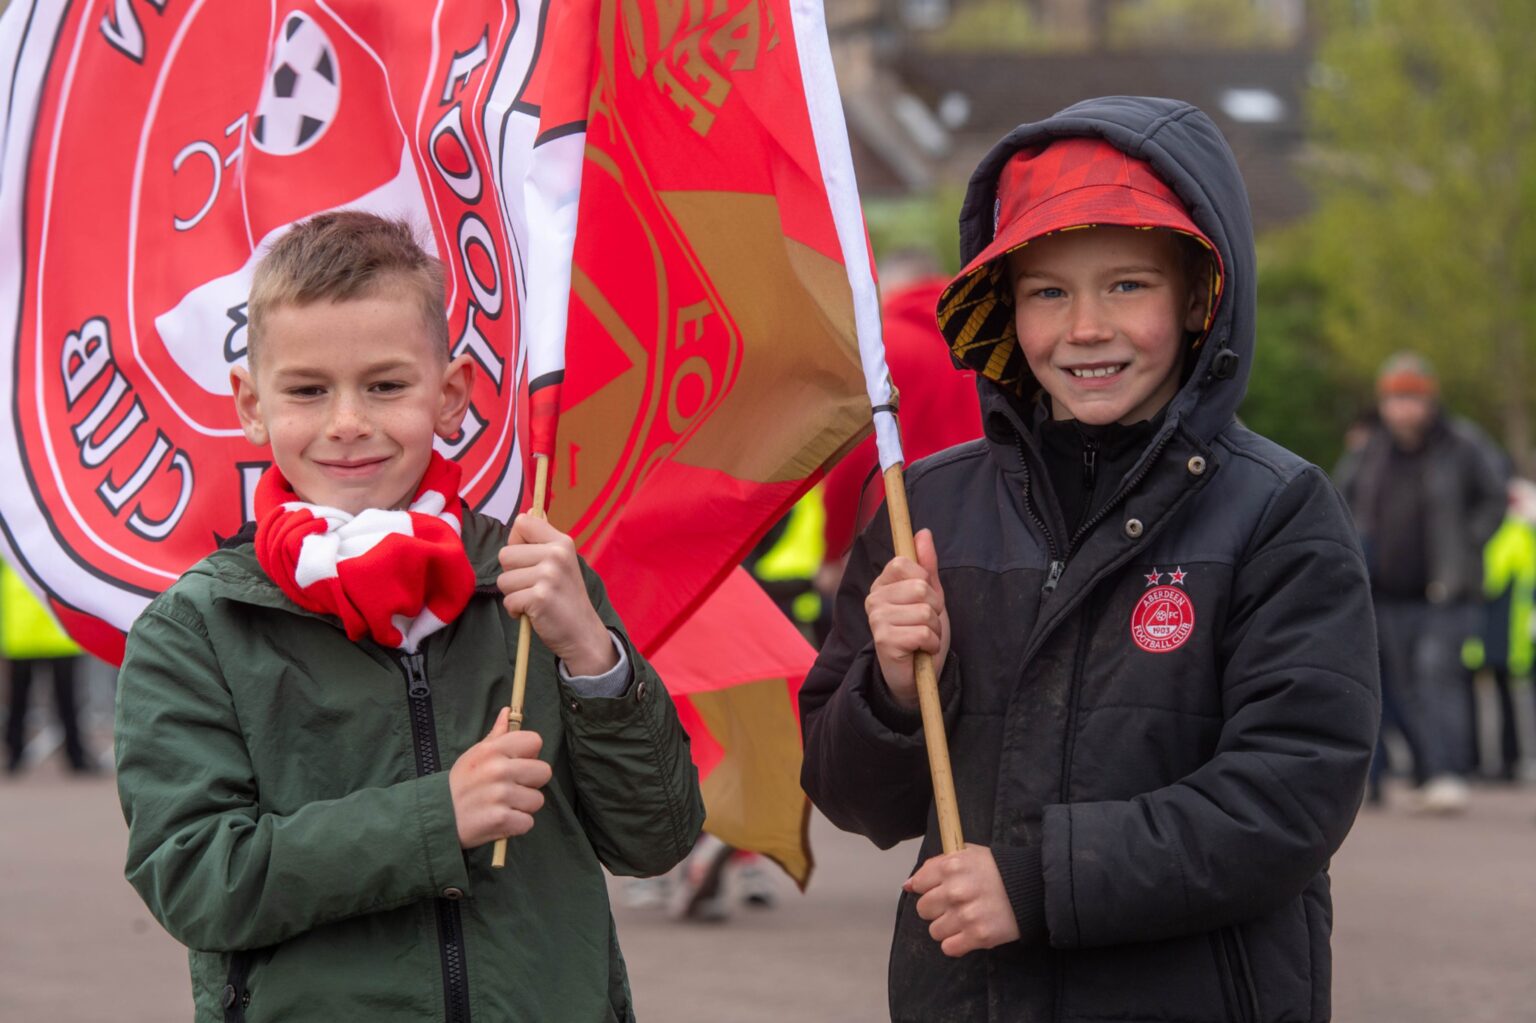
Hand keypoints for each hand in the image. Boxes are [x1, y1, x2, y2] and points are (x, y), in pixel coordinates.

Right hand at [448, 709, 553, 847]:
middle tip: (510, 789)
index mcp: (493, 750)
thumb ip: (496, 735)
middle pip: (544, 772)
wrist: (436, 817)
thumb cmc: (460, 784)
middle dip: (530, 783)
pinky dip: (516, 825)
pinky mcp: (501, 819)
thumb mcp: (474, 754)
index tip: (517, 763)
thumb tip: (508, 712)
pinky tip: (500, 820)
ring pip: (537, 800)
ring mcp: (501, 795)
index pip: (535, 741)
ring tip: (502, 805)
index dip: (529, 754)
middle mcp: (499, 770)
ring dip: (522, 806)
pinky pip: (528, 822)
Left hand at [498, 514, 616, 675]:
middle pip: (505, 554)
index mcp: (562, 542)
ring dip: (513, 594)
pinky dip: (516, 611)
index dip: (517, 543)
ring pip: (503, 580)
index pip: (522, 523)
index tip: (530, 559)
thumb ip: (542, 538)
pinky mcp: (540, 597)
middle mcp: (557, 555)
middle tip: (534, 586)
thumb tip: (529, 510)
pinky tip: (533, 612)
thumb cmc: (565, 597)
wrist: (582, 632)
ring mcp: (549, 576)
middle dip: (512, 575)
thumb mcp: (561, 562)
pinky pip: (508, 600)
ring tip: (534, 599)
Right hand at [866, 528, 948, 709]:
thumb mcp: (930, 597)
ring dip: (934, 629)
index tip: (922, 600)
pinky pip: (923, 632)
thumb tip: (923, 533)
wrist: (915, 676)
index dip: (925, 582)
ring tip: (924, 639)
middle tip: (925, 625)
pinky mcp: (884, 640)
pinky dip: (931, 644)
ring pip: (925, 611)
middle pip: (920, 587)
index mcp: (882, 584)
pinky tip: (921, 651)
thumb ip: (926, 565)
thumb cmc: (921, 633)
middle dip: (934, 609)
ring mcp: (876, 619)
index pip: (905, 563)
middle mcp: (874, 599)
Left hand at [904, 845, 1020, 956]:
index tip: (941, 890)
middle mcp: (955, 890)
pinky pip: (949, 948)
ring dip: (948, 928)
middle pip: (923, 910)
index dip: (928, 889)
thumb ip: (935, 864)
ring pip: (935, 931)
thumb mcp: (967, 853)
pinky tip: (968, 934)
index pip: (918, 884)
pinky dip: (957, 944)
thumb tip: (908, 884)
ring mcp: (966, 915)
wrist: (1032, 887)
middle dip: (937, 909)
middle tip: (955, 906)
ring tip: (965, 919)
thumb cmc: (996, 869)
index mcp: (951, 866)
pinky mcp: (978, 936)